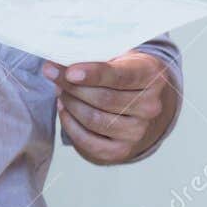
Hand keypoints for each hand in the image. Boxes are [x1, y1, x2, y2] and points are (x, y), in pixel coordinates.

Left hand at [43, 50, 176, 164]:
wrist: (138, 101)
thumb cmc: (120, 72)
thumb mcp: (116, 57)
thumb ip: (91, 58)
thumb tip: (56, 66)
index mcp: (152, 76)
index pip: (121, 76)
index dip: (94, 74)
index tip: (70, 72)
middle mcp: (150, 106)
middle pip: (103, 98)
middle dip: (72, 87)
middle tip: (54, 75)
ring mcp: (138, 131)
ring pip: (93, 119)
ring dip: (70, 104)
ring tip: (61, 91)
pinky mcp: (122, 150)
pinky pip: (87, 140)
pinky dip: (69, 124)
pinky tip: (64, 109)